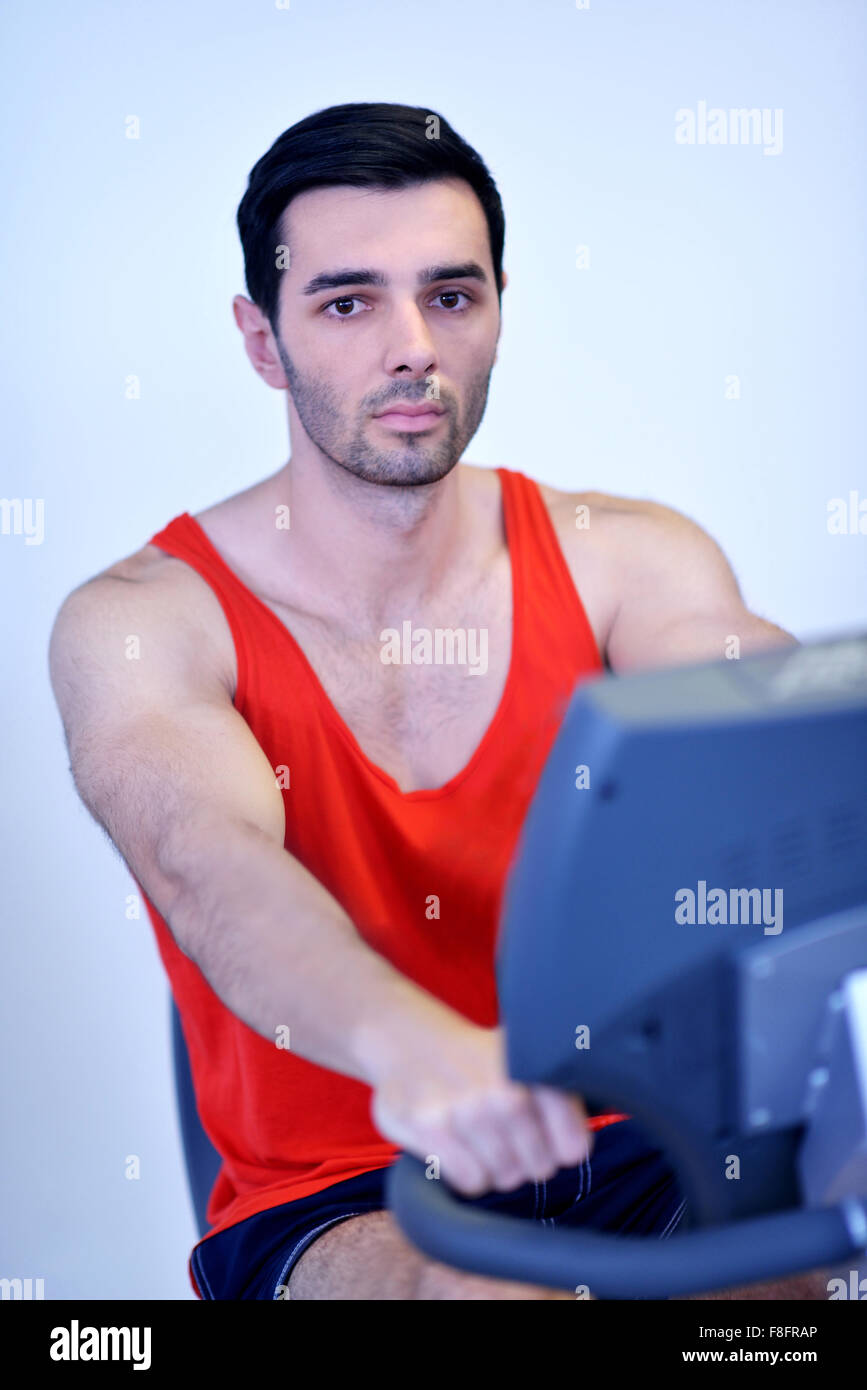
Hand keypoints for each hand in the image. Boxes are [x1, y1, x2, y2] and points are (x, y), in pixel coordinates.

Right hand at [371, 1018, 593, 1195]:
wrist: (409, 1040)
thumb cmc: (476, 1061)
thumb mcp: (522, 1061)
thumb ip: (559, 1098)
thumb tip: (577, 1147)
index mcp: (534, 1071)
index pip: (573, 1147)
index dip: (560, 1147)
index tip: (545, 1134)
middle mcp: (504, 1090)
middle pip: (539, 1168)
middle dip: (525, 1158)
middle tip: (502, 1131)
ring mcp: (465, 1111)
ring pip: (504, 1178)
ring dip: (494, 1167)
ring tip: (476, 1135)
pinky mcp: (431, 1128)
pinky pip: (470, 1182)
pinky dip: (466, 1173)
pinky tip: (455, 1143)